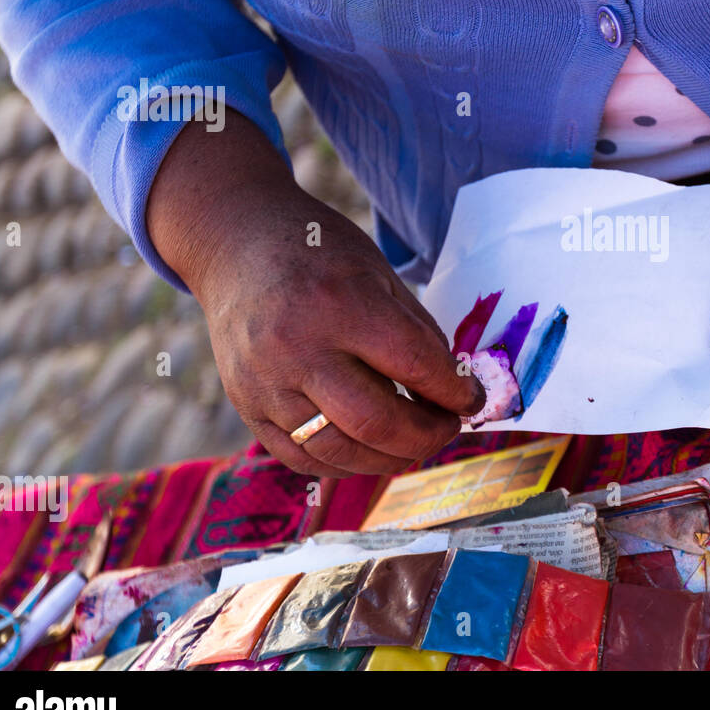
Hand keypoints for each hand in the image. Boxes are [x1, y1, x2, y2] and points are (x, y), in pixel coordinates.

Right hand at [147, 111, 483, 476]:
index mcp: (340, 304)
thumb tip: (456, 390)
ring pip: (339, 452)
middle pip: (376, 422)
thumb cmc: (320, 256)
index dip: (456, 392)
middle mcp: (297, 348)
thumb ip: (416, 333)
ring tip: (414, 442)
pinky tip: (370, 450)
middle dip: (427, 436)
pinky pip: (302, 458)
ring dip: (391, 458)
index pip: (415, 366)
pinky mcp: (246, 406)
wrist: (236, 245)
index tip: (473, 401)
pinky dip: (346, 464)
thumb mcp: (379, 274)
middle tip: (448, 427)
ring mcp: (265, 382)